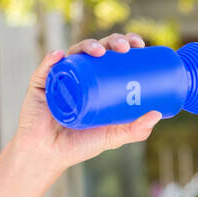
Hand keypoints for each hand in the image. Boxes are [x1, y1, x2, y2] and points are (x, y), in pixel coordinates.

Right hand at [14, 32, 162, 171]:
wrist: (49, 155)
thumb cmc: (80, 144)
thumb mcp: (113, 137)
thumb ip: (135, 130)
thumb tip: (158, 114)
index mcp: (96, 78)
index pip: (112, 54)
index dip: (125, 43)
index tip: (140, 45)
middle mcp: (78, 73)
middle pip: (96, 48)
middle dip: (112, 41)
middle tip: (125, 48)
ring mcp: (59, 76)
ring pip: (73, 53)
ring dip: (87, 45)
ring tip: (100, 52)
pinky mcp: (39, 85)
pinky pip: (43, 69)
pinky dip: (50, 60)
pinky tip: (59, 55)